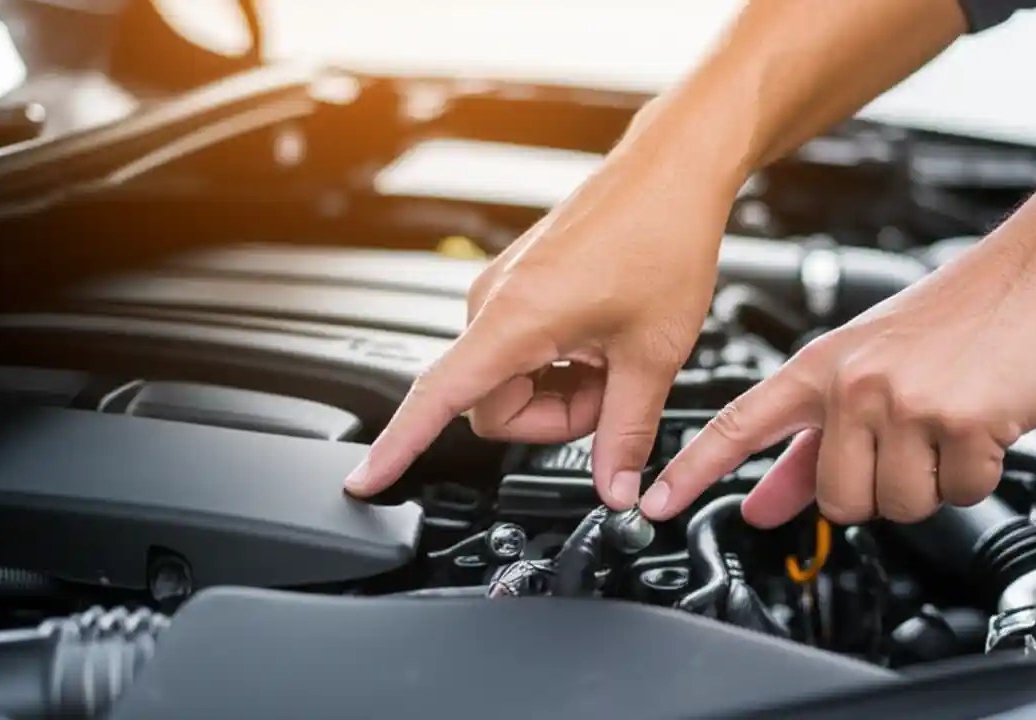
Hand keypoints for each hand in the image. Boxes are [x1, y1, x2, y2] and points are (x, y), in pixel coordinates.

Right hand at [344, 132, 736, 507]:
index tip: (364, 481)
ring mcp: (503, 293)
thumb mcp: (653, 354)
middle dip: (550, 422)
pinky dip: (559, 367)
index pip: (437, 397)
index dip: (398, 447)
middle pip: (490, 407)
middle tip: (611, 397)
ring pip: (508, 383)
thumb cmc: (661, 239)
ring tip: (615, 361)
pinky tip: (602, 345)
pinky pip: (520, 353)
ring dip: (560, 394)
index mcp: (515, 318)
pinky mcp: (518, 288)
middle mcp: (493, 302)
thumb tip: (614, 488)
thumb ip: (626, 431)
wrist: (671, 173)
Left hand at [640, 235, 1035, 526]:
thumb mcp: (865, 369)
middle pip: (837, 500)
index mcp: (819, 368)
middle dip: (877, 490)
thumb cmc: (950, 322)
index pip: (737, 425)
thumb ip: (808, 442)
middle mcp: (851, 384)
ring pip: (897, 506)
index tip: (654, 504)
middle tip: (907, 444)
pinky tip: (978, 427)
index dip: (692, 471)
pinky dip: (975, 473)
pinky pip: (957, 493)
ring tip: (944, 428)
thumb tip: (765, 502)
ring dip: (930, 483)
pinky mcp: (957, 419)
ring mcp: (902, 401)